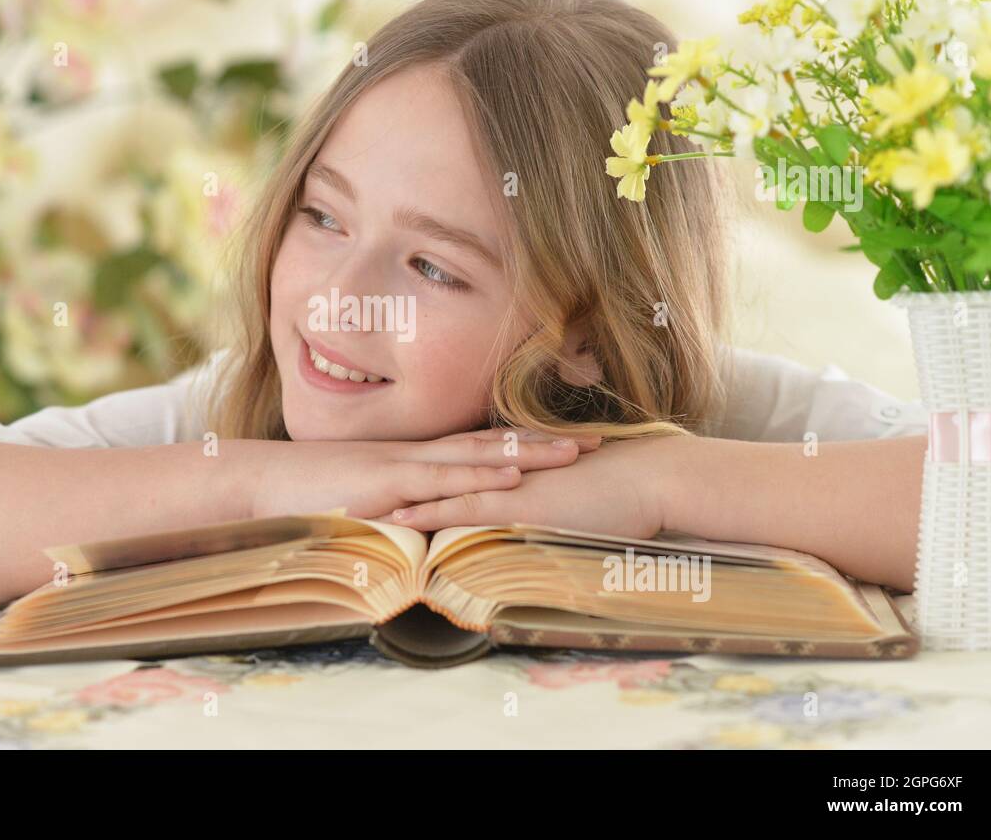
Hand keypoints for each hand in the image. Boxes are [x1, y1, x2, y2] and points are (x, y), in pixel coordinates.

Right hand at [243, 428, 600, 521]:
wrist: (257, 480)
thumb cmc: (303, 493)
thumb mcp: (362, 500)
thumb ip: (395, 506)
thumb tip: (421, 526)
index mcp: (413, 458)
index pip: (480, 446)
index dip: (526, 443)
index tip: (568, 442)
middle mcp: (417, 454)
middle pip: (494, 442)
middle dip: (547, 442)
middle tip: (601, 439)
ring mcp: (404, 464)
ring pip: (479, 453)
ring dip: (530, 451)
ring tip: (576, 451)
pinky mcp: (388, 481)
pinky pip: (442, 477)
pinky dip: (481, 473)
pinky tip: (513, 473)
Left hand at [376, 434, 696, 540]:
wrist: (652, 478)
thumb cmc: (617, 491)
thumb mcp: (564, 498)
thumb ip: (537, 506)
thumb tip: (523, 520)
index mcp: (504, 469)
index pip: (445, 471)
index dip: (405, 478)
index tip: (367, 486)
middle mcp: (495, 472)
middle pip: (428, 475)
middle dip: (383, 483)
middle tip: (338, 489)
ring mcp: (503, 485)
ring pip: (434, 490)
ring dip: (391, 498)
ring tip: (346, 505)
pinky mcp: (516, 504)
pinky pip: (462, 509)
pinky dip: (427, 515)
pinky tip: (395, 521)